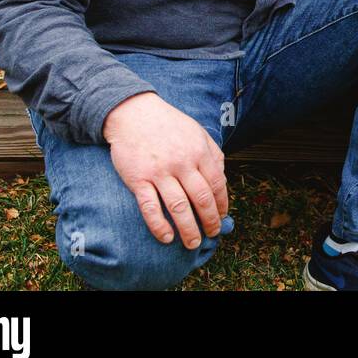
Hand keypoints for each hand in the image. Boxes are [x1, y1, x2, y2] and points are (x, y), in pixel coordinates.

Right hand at [103, 92, 228, 248]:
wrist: (134, 113)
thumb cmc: (168, 125)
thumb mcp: (197, 132)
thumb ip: (213, 153)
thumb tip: (223, 177)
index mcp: (199, 152)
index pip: (217, 184)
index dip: (222, 204)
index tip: (222, 217)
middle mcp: (182, 163)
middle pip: (201, 198)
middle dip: (210, 220)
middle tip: (212, 234)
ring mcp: (159, 172)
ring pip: (178, 207)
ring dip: (188, 229)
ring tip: (193, 243)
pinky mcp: (138, 179)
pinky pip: (150, 207)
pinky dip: (159, 225)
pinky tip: (167, 237)